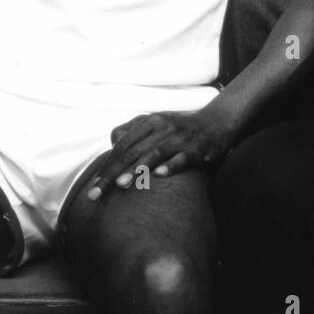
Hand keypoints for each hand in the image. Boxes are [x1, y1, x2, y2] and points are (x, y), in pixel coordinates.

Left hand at [83, 107, 237, 200]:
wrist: (219, 120)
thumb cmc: (183, 126)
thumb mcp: (159, 122)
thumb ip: (136, 130)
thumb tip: (114, 140)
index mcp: (150, 122)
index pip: (122, 145)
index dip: (107, 165)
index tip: (93, 186)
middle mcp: (162, 128)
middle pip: (132, 151)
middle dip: (112, 173)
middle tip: (96, 194)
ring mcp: (179, 138)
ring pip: (154, 153)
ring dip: (137, 169)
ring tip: (121, 184)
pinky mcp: (197, 148)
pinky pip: (182, 157)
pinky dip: (171, 166)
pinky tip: (160, 175)